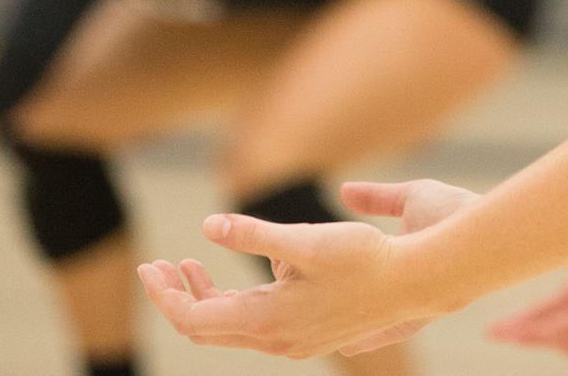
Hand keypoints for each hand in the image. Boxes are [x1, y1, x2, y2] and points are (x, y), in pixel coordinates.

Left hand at [139, 211, 446, 358]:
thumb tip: (208, 227)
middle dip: (178, 295)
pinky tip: (248, 270)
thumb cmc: (365, 258)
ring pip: (231, 326)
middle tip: (159, 264)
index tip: (150, 267)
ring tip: (191, 263)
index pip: (194, 319)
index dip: (165, 295)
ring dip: (205, 297)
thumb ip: (253, 234)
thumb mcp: (305, 240)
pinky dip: (235, 301)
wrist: (417, 284)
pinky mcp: (307, 333)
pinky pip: (255, 323)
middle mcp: (276, 339)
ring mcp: (293, 341)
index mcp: (268, 320)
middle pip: (207, 327)